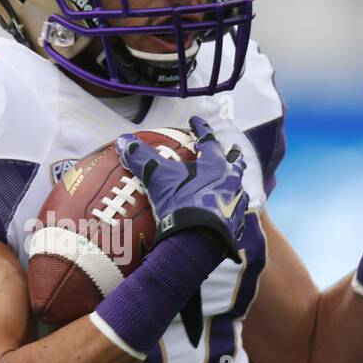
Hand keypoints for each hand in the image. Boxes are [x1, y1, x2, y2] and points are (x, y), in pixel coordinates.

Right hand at [115, 115, 247, 261]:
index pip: (209, 140)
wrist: (198, 242)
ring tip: (228, 183)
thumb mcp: (159, 178)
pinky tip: (225, 213)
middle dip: (231, 155)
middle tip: (230, 149)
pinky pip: (235, 214)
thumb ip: (142, 158)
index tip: (196, 120)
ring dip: (233, 183)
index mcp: (216, 165)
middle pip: (235, 162)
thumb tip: (124, 140)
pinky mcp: (236, 226)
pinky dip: (230, 210)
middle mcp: (232, 181)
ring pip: (239, 188)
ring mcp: (236, 205)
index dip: (201, 128)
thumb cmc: (181, 204)